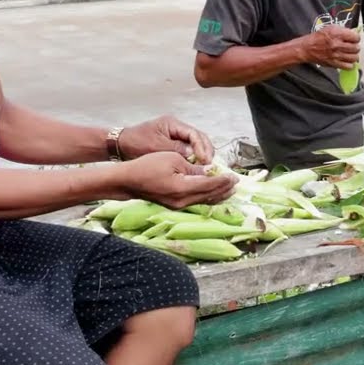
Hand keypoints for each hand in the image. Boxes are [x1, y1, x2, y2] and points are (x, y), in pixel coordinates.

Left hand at [118, 115, 217, 164]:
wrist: (120, 145)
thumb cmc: (135, 144)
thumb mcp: (155, 147)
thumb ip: (175, 149)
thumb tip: (194, 155)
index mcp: (172, 124)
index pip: (194, 134)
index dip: (202, 148)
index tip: (205, 160)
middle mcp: (177, 127)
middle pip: (199, 138)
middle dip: (206, 151)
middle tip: (210, 166)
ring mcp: (176, 135)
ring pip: (196, 145)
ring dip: (202, 155)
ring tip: (206, 168)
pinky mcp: (173, 144)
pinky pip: (189, 150)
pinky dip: (194, 158)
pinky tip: (196, 169)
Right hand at [122, 152, 236, 209]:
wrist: (127, 181)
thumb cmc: (147, 165)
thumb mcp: (173, 159)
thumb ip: (194, 168)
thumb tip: (210, 171)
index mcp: (182, 188)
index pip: (210, 185)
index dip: (223, 180)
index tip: (234, 175)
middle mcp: (182, 201)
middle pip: (210, 196)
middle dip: (224, 188)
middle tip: (236, 180)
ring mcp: (178, 205)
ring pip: (204, 201)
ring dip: (218, 194)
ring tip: (230, 187)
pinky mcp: (175, 204)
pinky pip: (197, 201)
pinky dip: (208, 195)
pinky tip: (213, 191)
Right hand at [301, 25, 360, 69]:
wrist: (307, 48)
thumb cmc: (318, 37)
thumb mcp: (331, 28)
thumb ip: (343, 30)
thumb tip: (354, 34)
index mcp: (337, 34)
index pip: (356, 37)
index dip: (356, 38)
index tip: (353, 39)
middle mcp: (337, 44)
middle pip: (356, 48)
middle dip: (355, 47)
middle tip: (352, 46)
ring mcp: (336, 55)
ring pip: (354, 58)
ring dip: (354, 55)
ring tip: (350, 54)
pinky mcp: (334, 63)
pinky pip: (348, 66)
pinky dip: (350, 64)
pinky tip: (346, 60)